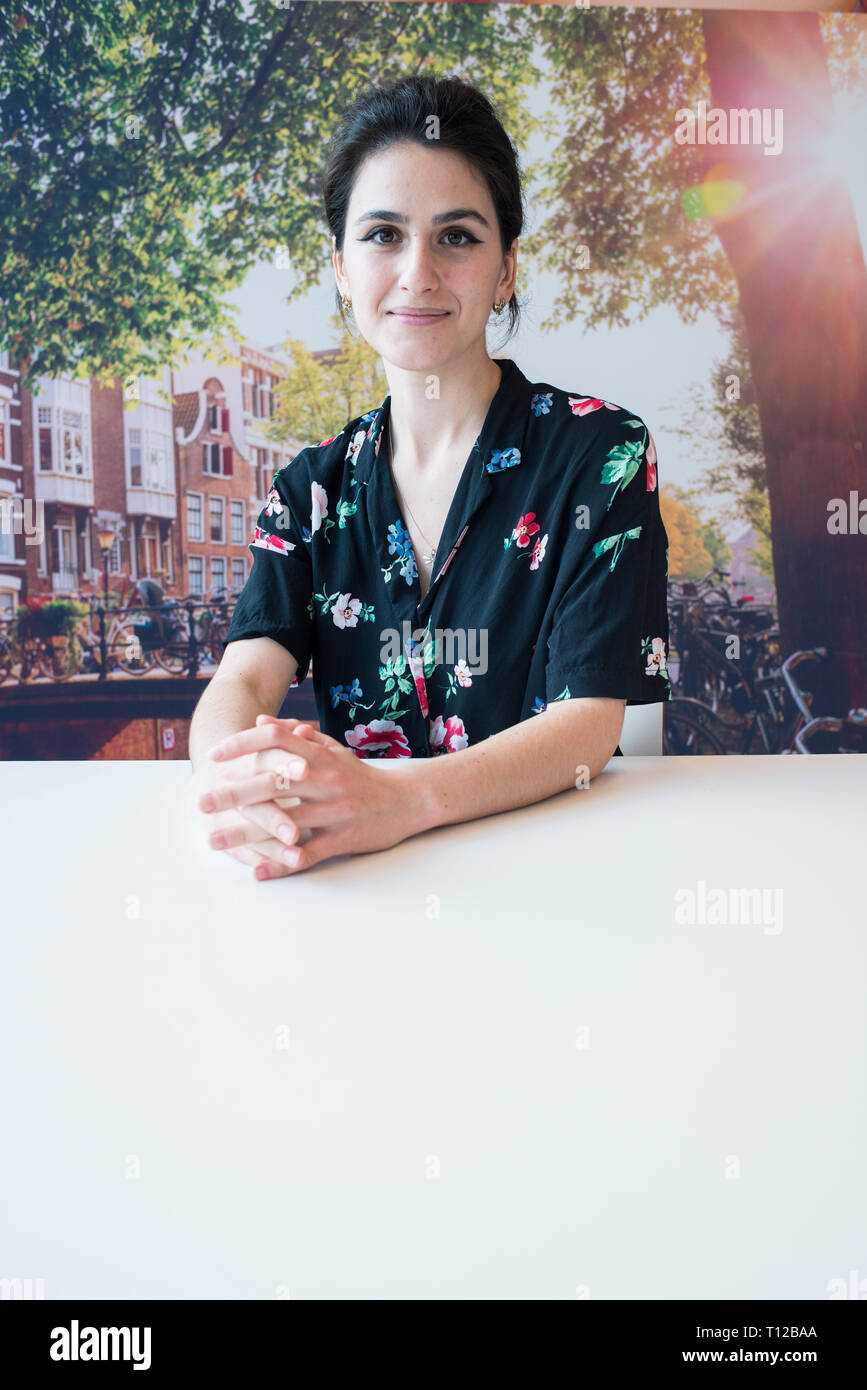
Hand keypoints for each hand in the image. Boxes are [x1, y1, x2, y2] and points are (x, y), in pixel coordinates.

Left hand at [203, 714, 422, 876]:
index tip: (215, 756)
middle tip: (202, 800)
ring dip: (247, 834)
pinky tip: (257, 872)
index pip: (277, 741)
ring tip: (216, 840)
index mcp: (321, 756)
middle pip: (274, 783)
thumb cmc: (361, 776)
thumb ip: (297, 737)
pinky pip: (309, 855)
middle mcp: (327, 780)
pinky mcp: (345, 839)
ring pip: (285, 823)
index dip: (243, 746)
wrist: (408, 801)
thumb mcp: (332, 750)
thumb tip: (260, 722)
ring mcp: (336, 811)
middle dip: (234, 793)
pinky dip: (282, 865)